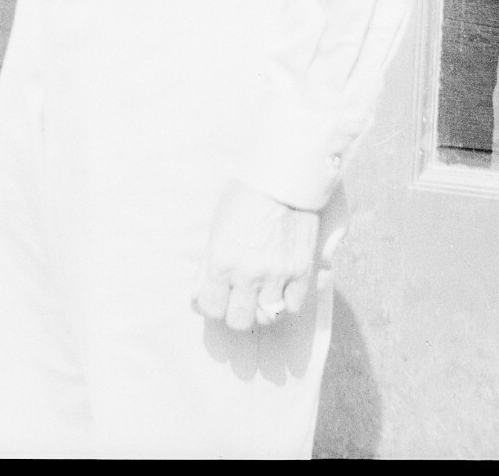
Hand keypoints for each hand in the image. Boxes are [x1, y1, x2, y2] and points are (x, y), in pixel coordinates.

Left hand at [193, 179, 319, 331]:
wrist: (283, 177)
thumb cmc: (245, 195)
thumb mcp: (217, 226)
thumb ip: (208, 263)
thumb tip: (197, 294)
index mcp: (221, 261)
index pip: (211, 308)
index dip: (212, 305)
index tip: (217, 297)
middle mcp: (247, 273)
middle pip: (238, 321)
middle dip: (235, 312)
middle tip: (238, 299)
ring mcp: (276, 274)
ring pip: (267, 318)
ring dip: (262, 309)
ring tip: (261, 296)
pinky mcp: (301, 270)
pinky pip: (293, 306)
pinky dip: (287, 302)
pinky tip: (282, 289)